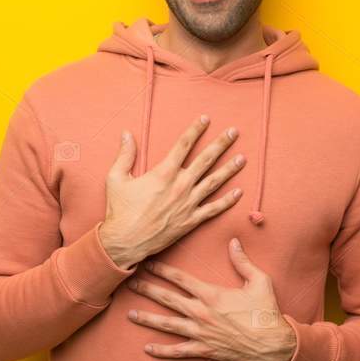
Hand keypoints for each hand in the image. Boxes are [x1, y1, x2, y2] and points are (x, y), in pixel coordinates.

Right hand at [98, 115, 247, 267]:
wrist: (125, 242)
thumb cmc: (119, 210)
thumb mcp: (116, 178)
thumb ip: (125, 155)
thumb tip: (126, 134)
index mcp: (163, 173)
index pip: (183, 145)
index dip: (196, 130)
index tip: (206, 118)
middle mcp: (180, 186)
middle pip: (205, 159)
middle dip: (221, 144)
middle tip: (234, 132)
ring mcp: (188, 204)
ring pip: (214, 182)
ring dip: (229, 169)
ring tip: (243, 158)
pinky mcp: (191, 221)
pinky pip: (213, 209)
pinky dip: (227, 201)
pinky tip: (239, 192)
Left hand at [124, 238, 296, 360]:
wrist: (273, 345)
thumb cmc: (267, 312)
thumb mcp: (259, 281)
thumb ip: (243, 261)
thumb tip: (233, 241)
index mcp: (212, 295)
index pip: (181, 279)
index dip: (162, 270)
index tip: (148, 264)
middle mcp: (201, 313)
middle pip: (168, 299)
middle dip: (147, 290)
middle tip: (130, 284)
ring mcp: (201, 332)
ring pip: (167, 324)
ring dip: (147, 319)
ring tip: (130, 315)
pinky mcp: (205, 349)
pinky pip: (179, 351)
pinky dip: (162, 351)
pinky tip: (148, 348)